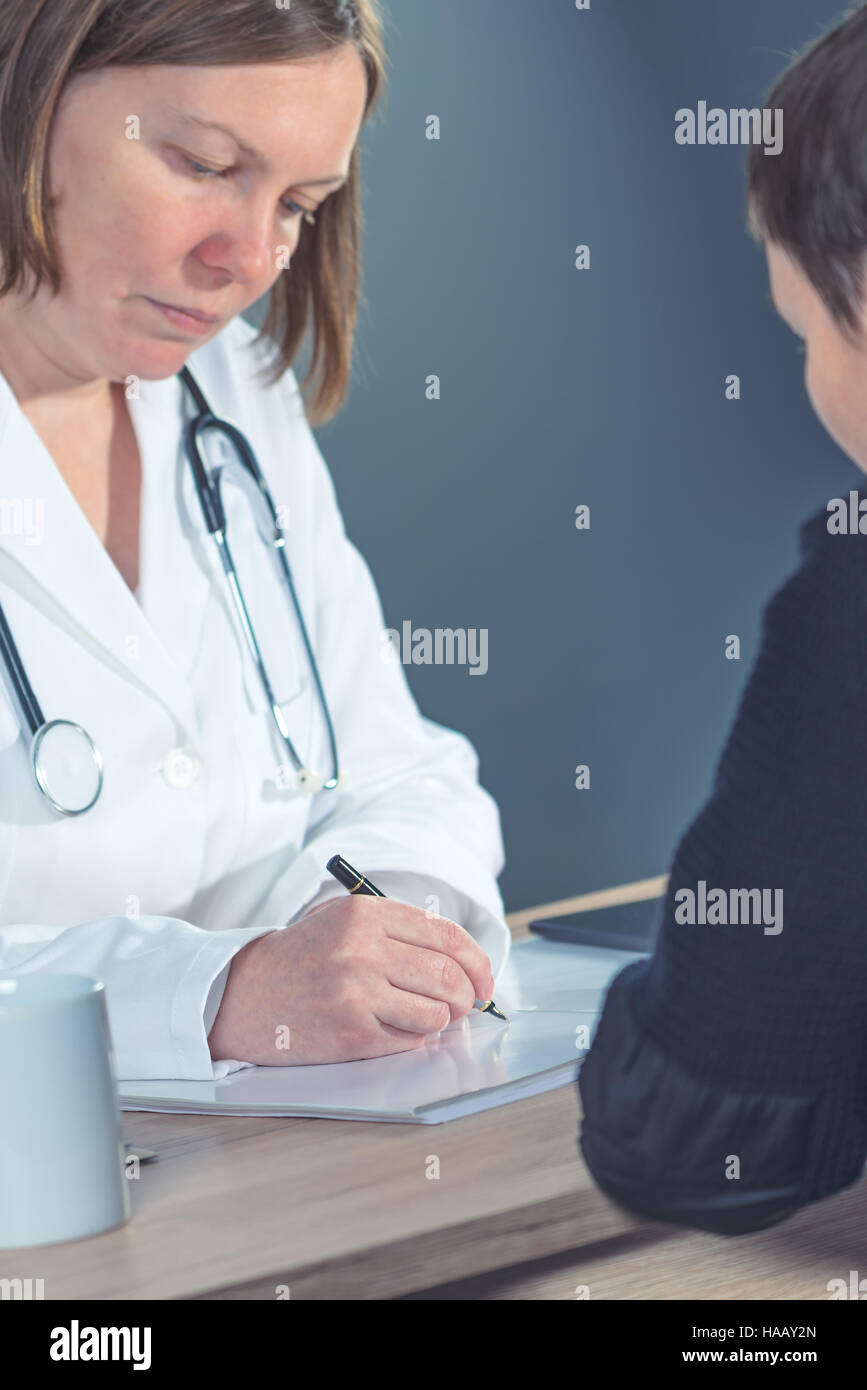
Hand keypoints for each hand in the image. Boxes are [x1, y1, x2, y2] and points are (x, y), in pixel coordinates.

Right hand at [207, 894, 495, 1065]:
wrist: (242, 993)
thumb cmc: (302, 956)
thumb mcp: (343, 920)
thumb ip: (399, 929)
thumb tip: (463, 958)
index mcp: (365, 915)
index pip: (447, 936)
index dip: (478, 961)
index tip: (484, 979)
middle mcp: (362, 950)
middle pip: (449, 977)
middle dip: (468, 996)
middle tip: (466, 1003)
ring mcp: (356, 994)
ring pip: (436, 1013)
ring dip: (441, 1019)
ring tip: (426, 1015)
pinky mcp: (351, 1033)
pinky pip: (409, 1040)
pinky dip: (412, 1037)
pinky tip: (391, 1027)